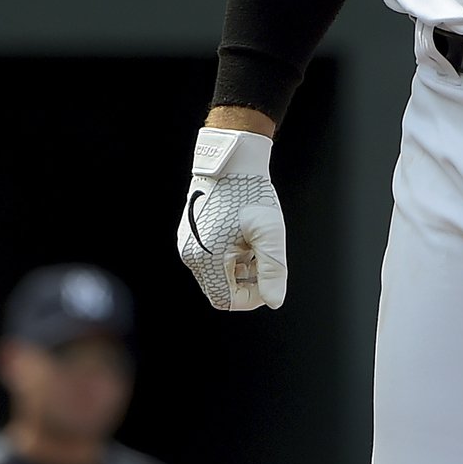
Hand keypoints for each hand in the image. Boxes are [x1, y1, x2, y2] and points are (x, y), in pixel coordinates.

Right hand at [177, 127, 287, 310]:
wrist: (231, 162)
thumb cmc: (250, 193)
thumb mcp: (269, 233)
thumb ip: (272, 270)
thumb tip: (274, 301)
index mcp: (207, 257)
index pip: (227, 300)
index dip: (251, 297)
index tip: (268, 279)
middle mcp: (191, 255)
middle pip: (220, 289)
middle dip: (245, 281)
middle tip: (262, 258)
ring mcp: (188, 244)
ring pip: (216, 274)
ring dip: (238, 269)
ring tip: (254, 243)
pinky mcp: (189, 235)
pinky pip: (209, 259)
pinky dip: (228, 256)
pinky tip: (241, 237)